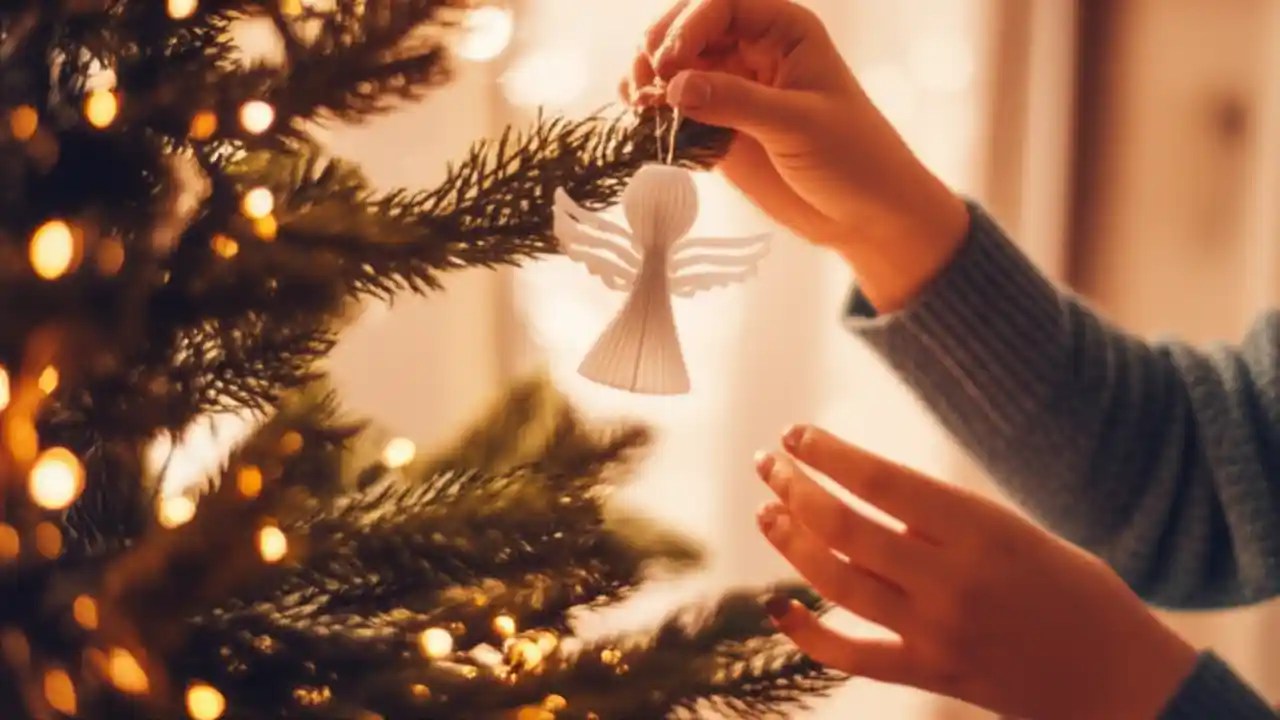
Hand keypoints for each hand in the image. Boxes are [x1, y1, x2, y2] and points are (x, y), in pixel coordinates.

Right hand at [626, 0, 969, 310]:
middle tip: (645, 82)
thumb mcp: (799, 125)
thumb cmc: (853, 159)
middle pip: (689, 27)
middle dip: (660, 46)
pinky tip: (639, 118)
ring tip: (637, 102)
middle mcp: (754, 51)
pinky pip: (678, 107)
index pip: (721, 3)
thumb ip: (737, 102)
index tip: (669, 63)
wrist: (868, 216)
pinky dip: (654, 109)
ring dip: (649, 76)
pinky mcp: (721, 127)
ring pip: (677, 66)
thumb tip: (674, 87)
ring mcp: (734, 89)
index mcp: (784, 31)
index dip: (688, 24)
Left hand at [754, 425, 1198, 719]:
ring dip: (791, 542)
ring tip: (768, 512)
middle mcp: (951, 580)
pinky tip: (778, 604)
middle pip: (843, 527)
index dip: (826, 454)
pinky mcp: (929, 674)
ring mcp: (936, 632)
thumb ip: (942, 518)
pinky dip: (806, 631)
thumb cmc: (1074, 590)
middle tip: (766, 464)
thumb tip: (862, 495)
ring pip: (836, 582)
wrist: (1120, 678)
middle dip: (794, 488)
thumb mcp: (1016, 531)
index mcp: (981, 529)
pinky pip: (849, 655)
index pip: (880, 480)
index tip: (794, 435)